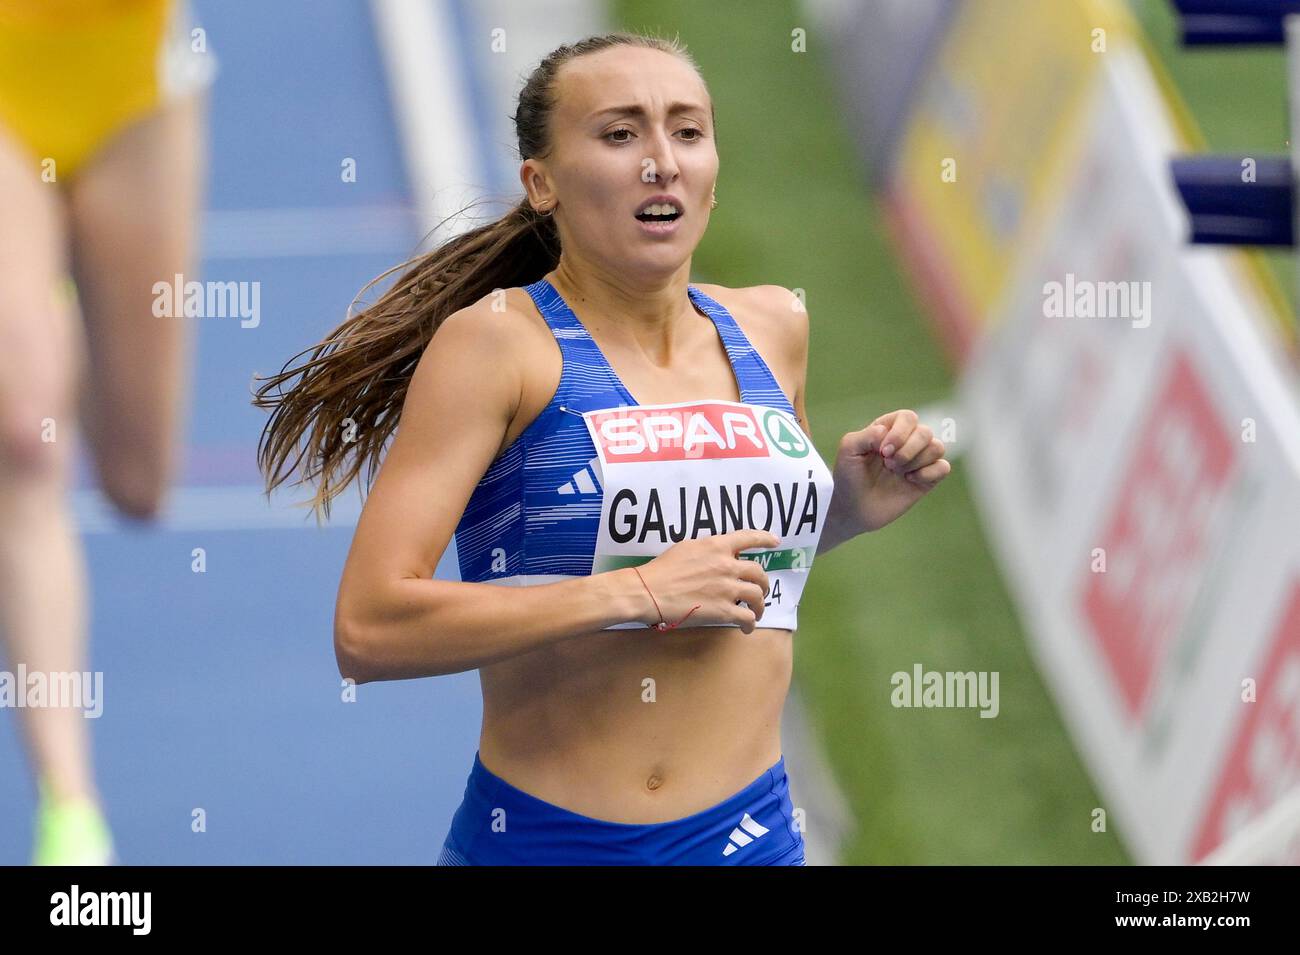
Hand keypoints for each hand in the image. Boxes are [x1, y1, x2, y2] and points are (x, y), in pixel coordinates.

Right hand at [629, 529, 778, 632]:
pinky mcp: (724, 610)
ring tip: (757, 610)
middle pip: (759, 572)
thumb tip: (718, 554)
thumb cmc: (663, 569)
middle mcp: (727, 565)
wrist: (650, 591)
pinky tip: (746, 628)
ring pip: (757, 595)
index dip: (765, 538)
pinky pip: (748, 617)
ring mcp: (728, 588)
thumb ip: (708, 549)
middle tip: (761, 589)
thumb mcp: (687, 548)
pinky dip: (750, 624)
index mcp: (717, 546)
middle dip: (763, 582)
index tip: (775, 541)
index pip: (748, 538)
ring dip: (760, 604)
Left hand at [830, 409, 950, 533]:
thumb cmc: (848, 477)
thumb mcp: (848, 450)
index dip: (899, 433)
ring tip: (897, 472)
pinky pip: (943, 467)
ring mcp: (918, 460)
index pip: (908, 417)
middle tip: (888, 465)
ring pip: (937, 447)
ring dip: (916, 461)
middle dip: (907, 450)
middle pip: (925, 432)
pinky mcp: (926, 479)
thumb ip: (866, 435)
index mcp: (889, 429)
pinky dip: (928, 473)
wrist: (852, 508)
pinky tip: (910, 480)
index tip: (882, 451)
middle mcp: (907, 441)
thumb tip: (886, 432)